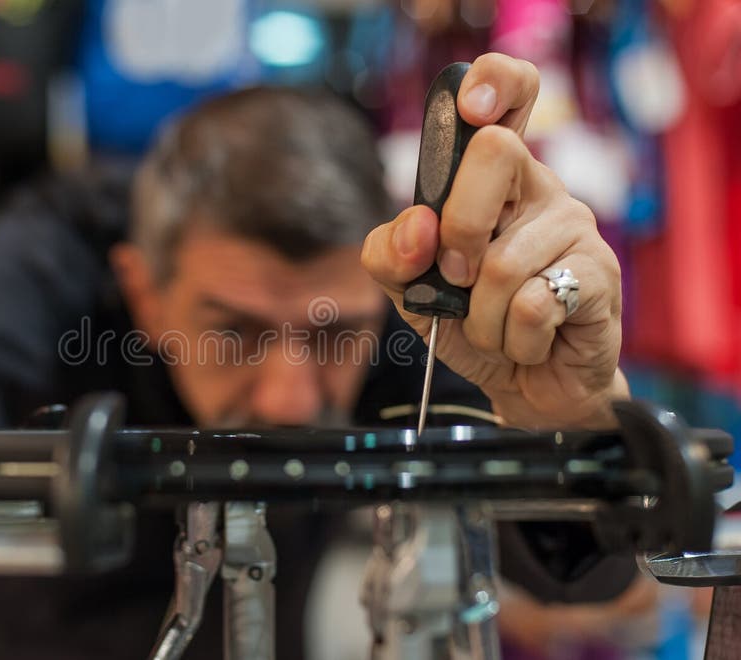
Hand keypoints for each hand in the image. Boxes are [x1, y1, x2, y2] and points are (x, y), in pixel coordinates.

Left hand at [362, 53, 627, 428]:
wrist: (523, 386)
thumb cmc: (470, 325)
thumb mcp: (409, 288)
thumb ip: (390, 253)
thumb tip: (417, 228)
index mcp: (494, 177)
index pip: (511, 89)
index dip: (493, 82)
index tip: (470, 110)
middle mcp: (539, 188)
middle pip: (496, 153)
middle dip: (458, 229)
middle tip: (456, 278)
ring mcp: (576, 226)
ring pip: (504, 260)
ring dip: (480, 317)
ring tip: (496, 327)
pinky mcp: (600, 275)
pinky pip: (535, 303)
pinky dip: (513, 339)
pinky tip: (527, 341)